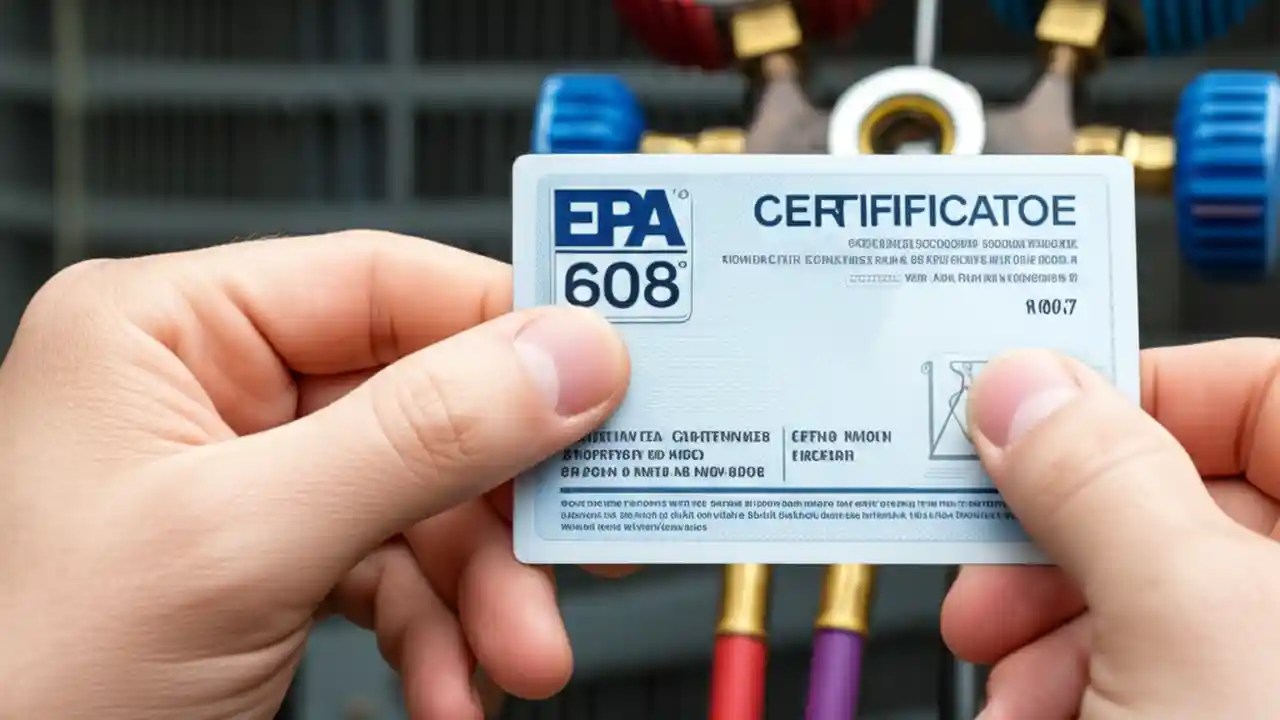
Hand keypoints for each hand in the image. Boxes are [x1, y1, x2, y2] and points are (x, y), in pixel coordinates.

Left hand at [0, 232, 630, 718]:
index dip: (509, 326)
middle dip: (498, 508)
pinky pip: (392, 572)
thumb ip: (419, 439)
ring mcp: (244, 481)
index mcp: (164, 331)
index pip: (384, 284)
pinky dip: (437, 633)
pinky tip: (452, 686)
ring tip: (515, 658)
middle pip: (423, 406)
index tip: (611, 376)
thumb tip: (566, 359)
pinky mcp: (270, 561)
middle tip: (578, 553)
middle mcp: (208, 391)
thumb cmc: (28, 679)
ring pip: (422, 501)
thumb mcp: (244, 543)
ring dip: (481, 590)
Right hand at [943, 342, 1279, 718]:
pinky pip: (1141, 666)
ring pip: (1140, 588)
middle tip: (986, 570)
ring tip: (1004, 676)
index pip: (1260, 388)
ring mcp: (1272, 662)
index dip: (1140, 389)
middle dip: (1055, 539)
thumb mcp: (1182, 616)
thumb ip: (1099, 479)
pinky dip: (1068, 684)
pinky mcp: (1224, 708)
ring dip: (1041, 626)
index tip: (1032, 424)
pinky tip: (1032, 714)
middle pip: (1174, 497)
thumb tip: (1024, 387)